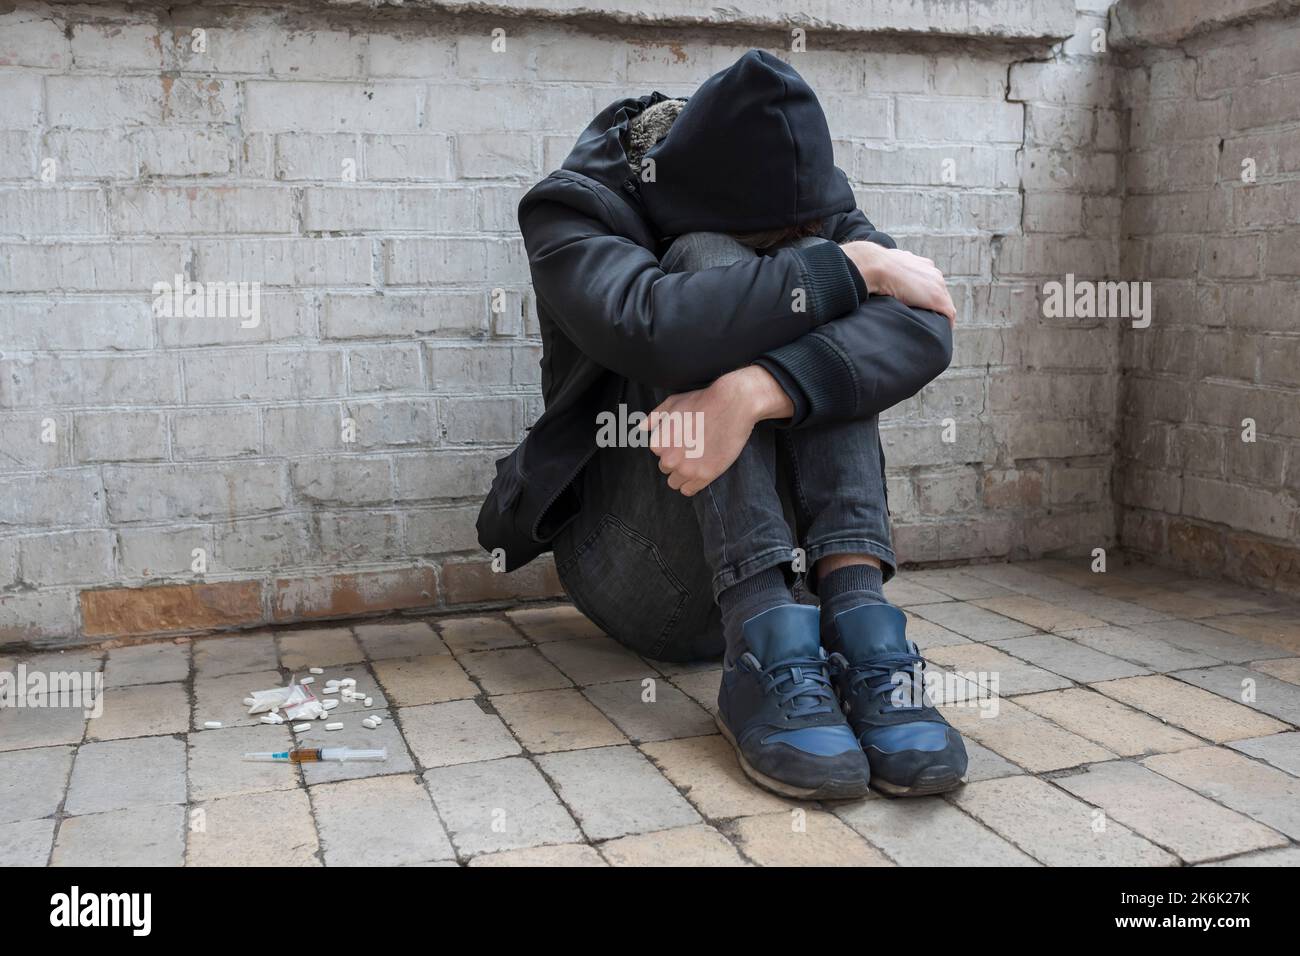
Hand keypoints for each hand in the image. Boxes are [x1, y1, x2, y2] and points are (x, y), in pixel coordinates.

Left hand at [640, 366, 792, 496]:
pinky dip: (692, 484)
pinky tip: (700, 471)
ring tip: (696, 461)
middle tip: (692, 449)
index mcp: (659, 442)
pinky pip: (689, 491)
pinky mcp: (706, 475)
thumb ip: (654, 418)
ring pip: (675, 483)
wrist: (732, 405)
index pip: (658, 454)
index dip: (671, 447)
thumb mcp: (672, 404)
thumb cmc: (701, 402)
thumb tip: (641, 428)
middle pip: (666, 469)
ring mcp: (688, 469)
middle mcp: (670, 458)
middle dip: (676, 461)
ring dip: (683, 474)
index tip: (683, 440)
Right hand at [841, 241, 955, 325]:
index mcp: (921, 263)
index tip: (918, 306)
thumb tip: (873, 281)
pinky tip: (939, 332)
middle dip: (934, 305)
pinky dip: (946, 324)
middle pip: (940, 292)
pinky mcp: (938, 298)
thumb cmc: (873, 267)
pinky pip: (948, 314)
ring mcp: (937, 285)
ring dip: (939, 315)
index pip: (929, 281)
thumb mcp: (882, 266)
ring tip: (931, 328)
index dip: (924, 295)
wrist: (875, 266)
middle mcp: (932, 272)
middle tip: (924, 320)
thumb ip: (886, 272)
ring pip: (945, 303)